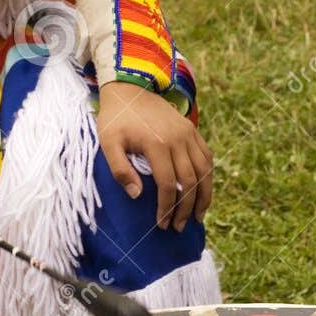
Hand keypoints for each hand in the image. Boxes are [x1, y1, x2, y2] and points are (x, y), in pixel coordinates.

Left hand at [97, 80, 213, 231]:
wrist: (129, 88)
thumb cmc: (115, 119)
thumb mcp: (108, 142)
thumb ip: (119, 169)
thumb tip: (137, 195)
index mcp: (157, 144)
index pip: (168, 185)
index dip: (167, 208)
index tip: (162, 224)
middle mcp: (178, 139)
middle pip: (190, 182)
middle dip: (185, 209)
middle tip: (178, 227)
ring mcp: (188, 134)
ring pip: (204, 172)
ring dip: (203, 197)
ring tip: (197, 217)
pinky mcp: (192, 131)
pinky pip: (207, 158)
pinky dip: (207, 178)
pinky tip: (202, 193)